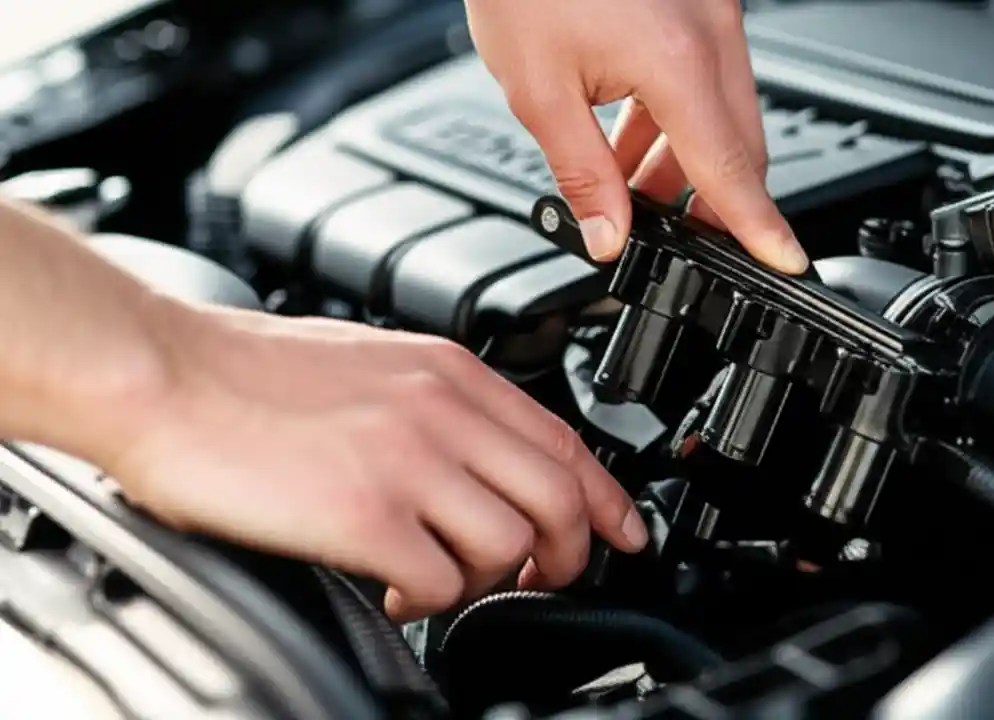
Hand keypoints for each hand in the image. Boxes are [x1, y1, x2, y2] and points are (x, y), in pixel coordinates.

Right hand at [103, 305, 647, 620]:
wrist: (160, 371)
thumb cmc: (245, 371)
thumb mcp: (372, 361)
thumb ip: (438, 404)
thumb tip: (480, 461)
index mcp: (448, 371)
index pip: (565, 442)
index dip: (607, 499)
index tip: (624, 533)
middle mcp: (441, 410)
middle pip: (558, 500)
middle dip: (566, 556)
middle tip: (537, 579)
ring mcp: (407, 462)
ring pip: (511, 546)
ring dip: (487, 581)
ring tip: (440, 580)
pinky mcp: (363, 514)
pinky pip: (440, 583)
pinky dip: (427, 601)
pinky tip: (391, 588)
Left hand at [465, 0, 808, 273]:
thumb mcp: (537, 91)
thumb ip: (582, 174)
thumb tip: (609, 235)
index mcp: (676, 60)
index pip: (729, 168)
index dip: (757, 226)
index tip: (784, 262)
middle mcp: (711, 32)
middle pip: (740, 146)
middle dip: (711, 202)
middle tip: (673, 241)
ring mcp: (712, 13)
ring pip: (725, 115)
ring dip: (689, 162)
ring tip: (628, 189)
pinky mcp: (699, 3)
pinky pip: (708, 78)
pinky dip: (678, 120)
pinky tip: (631, 140)